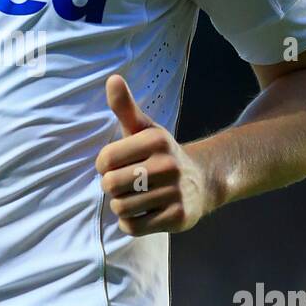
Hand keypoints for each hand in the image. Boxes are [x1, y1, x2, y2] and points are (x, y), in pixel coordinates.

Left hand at [95, 75, 211, 235]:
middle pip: (111, 185)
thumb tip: (112, 78)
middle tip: (125, 184)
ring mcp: (175, 192)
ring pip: (121, 208)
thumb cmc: (160, 154)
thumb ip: (125, 107)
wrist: (202, 181)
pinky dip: (130, 223)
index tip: (115, 166)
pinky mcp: (178, 218)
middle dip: (111, 187)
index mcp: (155, 140)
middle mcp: (168, 165)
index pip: (105, 160)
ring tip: (134, 198)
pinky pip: (133, 227)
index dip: (103, 166)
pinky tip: (141, 213)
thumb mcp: (144, 129)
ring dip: (121, 206)